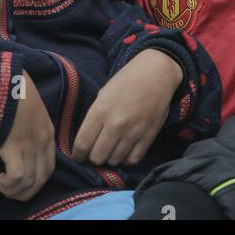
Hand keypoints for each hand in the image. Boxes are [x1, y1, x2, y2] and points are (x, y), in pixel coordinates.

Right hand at [0, 70, 55, 200]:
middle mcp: (42, 141)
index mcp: (47, 131)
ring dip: (13, 190)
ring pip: (29, 183)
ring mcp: (29, 144)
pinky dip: (7, 184)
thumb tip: (17, 131)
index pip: (49, 167)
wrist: (2, 78)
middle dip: (26, 192)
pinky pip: (16, 177)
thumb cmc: (11, 87)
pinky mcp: (14, 147)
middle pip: (42, 180)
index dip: (36, 179)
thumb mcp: (29, 105)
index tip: (21, 180)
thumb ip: (29, 121)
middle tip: (10, 190)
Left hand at [72, 49, 183, 167]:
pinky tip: (123, 151)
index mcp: (100, 111)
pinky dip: (125, 159)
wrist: (155, 73)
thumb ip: (95, 116)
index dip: (78, 155)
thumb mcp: (103, 93)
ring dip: (109, 158)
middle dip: (93, 157)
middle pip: (97, 157)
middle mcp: (116, 124)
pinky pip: (132, 160)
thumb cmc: (126, 80)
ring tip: (110, 149)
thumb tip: (87, 139)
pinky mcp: (148, 137)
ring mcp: (133, 132)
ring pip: (114, 161)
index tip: (78, 156)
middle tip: (95, 151)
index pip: (83, 144)